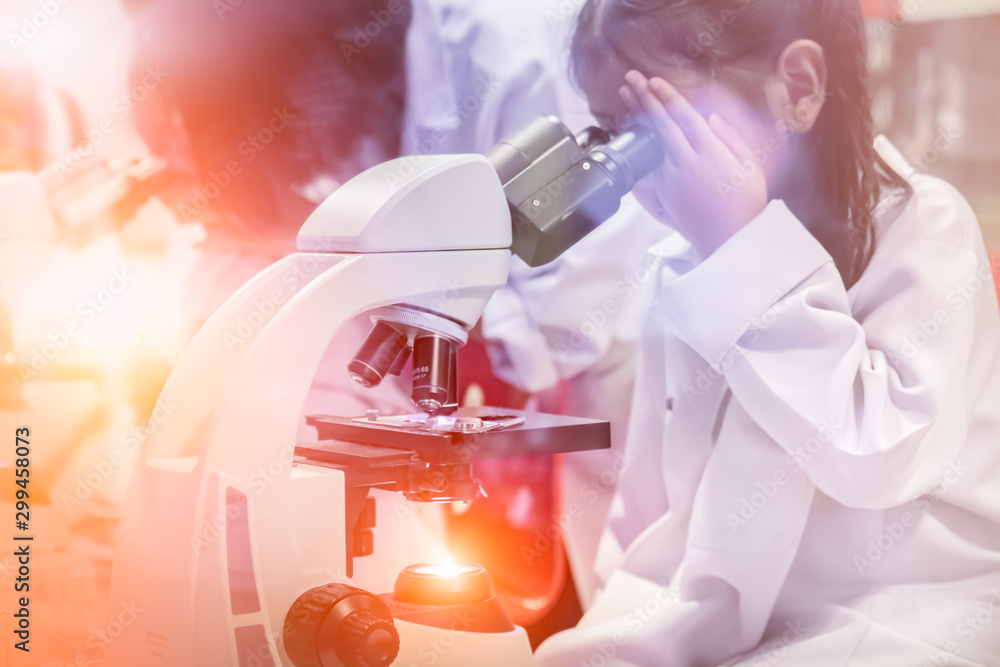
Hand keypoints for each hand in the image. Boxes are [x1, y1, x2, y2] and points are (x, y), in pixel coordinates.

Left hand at [621, 71, 767, 257]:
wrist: (730, 239)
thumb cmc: (745, 204)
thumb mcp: (748, 166)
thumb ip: (729, 138)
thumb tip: (710, 118)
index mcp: (711, 151)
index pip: (684, 116)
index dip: (667, 96)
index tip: (655, 81)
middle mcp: (687, 162)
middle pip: (661, 123)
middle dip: (645, 97)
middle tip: (631, 78)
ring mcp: (672, 178)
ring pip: (650, 140)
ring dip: (636, 116)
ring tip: (625, 97)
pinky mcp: (664, 193)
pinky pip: (647, 163)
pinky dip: (638, 145)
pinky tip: (630, 132)